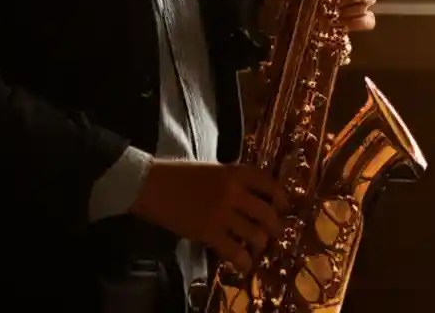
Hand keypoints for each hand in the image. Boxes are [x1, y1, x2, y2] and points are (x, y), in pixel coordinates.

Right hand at [130, 161, 287, 271]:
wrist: (150, 184)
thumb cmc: (178, 174)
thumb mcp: (212, 169)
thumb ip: (232, 180)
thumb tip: (251, 196)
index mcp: (234, 172)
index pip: (268, 183)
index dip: (281, 197)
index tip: (284, 207)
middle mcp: (233, 192)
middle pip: (267, 212)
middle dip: (276, 226)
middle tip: (275, 234)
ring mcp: (221, 213)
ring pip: (255, 233)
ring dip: (260, 244)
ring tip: (258, 247)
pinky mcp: (208, 232)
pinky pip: (234, 250)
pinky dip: (243, 260)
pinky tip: (244, 264)